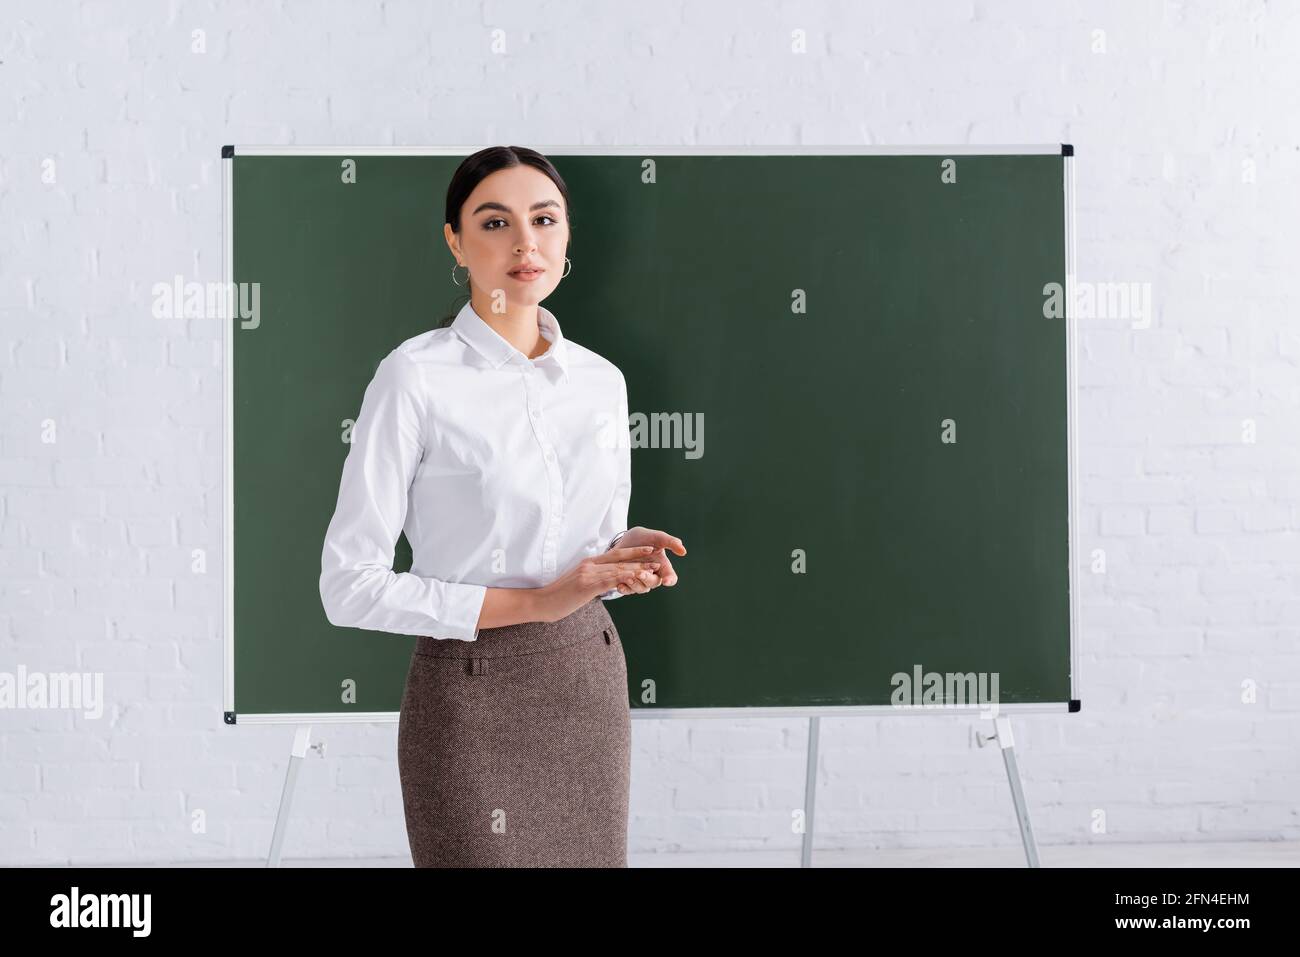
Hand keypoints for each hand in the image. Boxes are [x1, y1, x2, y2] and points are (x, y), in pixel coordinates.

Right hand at [535, 546, 662, 621]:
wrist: (541, 602)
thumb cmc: (559, 596)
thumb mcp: (579, 584)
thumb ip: (593, 580)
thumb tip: (606, 584)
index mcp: (588, 563)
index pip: (614, 554)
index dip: (633, 551)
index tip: (648, 550)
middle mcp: (589, 565)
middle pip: (620, 559)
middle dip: (640, 558)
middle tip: (657, 558)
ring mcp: (588, 574)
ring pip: (618, 569)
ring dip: (638, 569)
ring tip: (653, 570)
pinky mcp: (587, 585)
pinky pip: (610, 581)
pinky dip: (625, 579)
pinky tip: (637, 580)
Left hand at [611, 526, 685, 593]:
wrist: (623, 540)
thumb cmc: (643, 538)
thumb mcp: (656, 536)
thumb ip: (669, 542)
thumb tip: (683, 551)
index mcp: (662, 566)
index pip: (671, 577)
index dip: (670, 580)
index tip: (667, 581)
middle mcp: (653, 575)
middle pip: (654, 583)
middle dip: (647, 579)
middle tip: (640, 573)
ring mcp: (640, 580)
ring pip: (641, 589)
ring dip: (635, 584)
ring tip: (628, 577)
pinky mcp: (628, 583)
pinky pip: (627, 590)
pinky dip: (624, 588)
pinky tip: (619, 585)